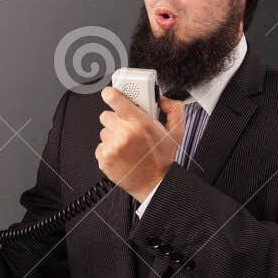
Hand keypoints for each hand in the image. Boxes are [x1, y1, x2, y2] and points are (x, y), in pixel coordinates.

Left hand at [96, 87, 186, 202]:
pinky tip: (123, 154)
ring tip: (128, 145)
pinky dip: (109, 149)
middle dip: (117, 120)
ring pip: (104, 131)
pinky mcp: (104, 157)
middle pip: (106, 115)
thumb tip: (163, 99)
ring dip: (114, 136)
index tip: (110, 93)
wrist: (155, 185)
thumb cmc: (163, 160)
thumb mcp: (176, 132)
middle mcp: (125, 133)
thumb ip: (173, 110)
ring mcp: (112, 146)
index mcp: (140, 123)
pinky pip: (100, 146)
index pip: (115, 98)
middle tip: (128, 128)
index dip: (111, 93)